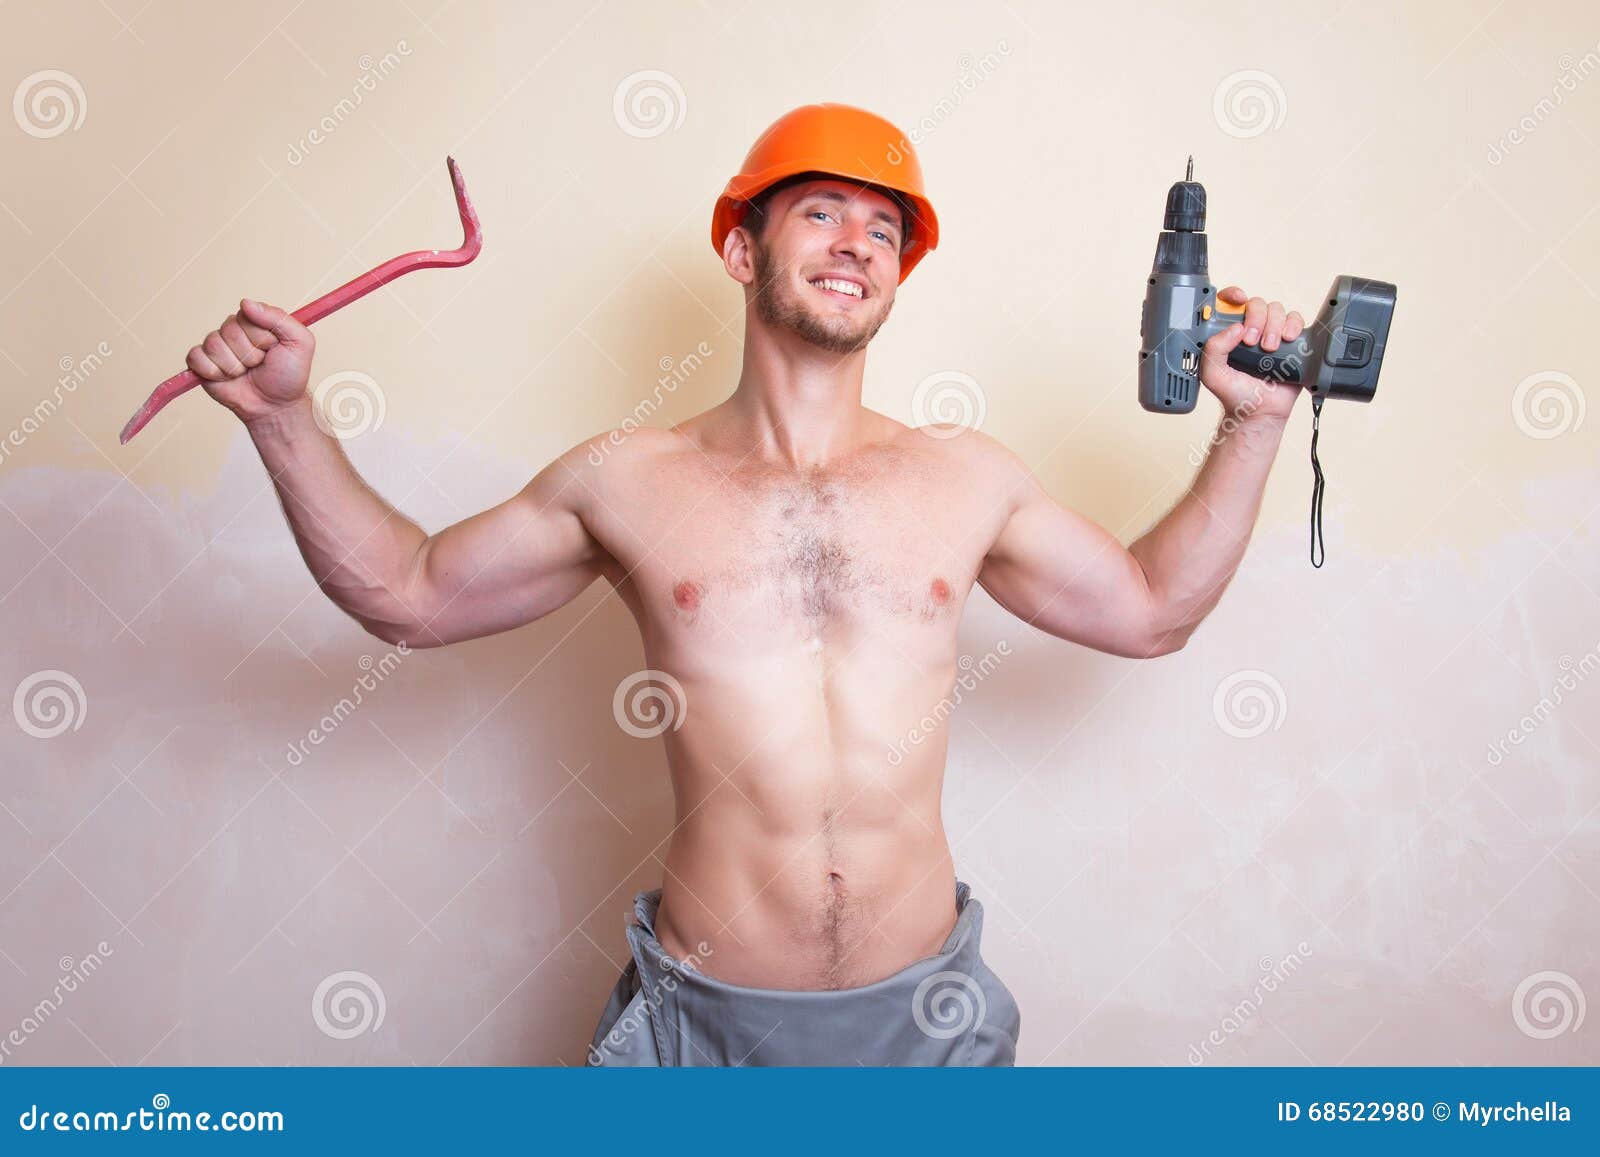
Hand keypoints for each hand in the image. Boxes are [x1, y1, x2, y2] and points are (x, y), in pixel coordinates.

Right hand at [186, 298, 314, 423]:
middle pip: (229, 331)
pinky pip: (196, 358)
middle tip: (259, 364)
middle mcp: (233, 331)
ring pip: (214, 345)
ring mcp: (216, 347)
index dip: (261, 338)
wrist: (276, 406)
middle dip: (249, 354)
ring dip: (234, 366)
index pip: (246, 316)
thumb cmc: (289, 375)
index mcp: (254, 322)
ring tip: (245, 373)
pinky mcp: (202, 363)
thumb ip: (279, 318)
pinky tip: (227, 379)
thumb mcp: (300, 343)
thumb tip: (246, 303)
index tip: (272, 349)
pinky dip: (213, 372)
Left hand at [1199, 286, 1305, 422]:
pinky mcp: (1292, 342)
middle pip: (1257, 304)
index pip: (1230, 304)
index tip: (1237, 298)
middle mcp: (1251, 330)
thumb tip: (1235, 327)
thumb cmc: (1234, 394)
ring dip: (1273, 325)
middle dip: (1256, 318)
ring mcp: (1271, 334)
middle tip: (1251, 340)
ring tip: (1268, 348)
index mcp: (1229, 334)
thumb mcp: (1212, 373)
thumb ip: (1214, 349)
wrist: (1259, 413)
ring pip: (1277, 310)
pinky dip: (1293, 325)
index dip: (1233, 295)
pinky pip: (1296, 320)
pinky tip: (1287, 339)